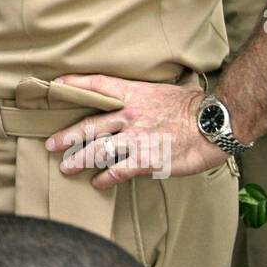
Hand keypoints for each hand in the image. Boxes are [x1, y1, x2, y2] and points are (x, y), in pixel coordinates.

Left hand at [44, 74, 226, 186]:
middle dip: (68, 135)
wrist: (215, 123)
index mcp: (135, 94)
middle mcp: (131, 115)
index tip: (55, 85)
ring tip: (67, 167)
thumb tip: (135, 101)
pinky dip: (105, 178)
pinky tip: (98, 182)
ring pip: (99, 150)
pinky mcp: (147, 160)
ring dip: (80, 159)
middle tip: (50, 144)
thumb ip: (145, 98)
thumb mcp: (165, 92)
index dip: (75, 84)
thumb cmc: (194, 108)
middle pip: (90, 125)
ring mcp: (137, 138)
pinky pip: (118, 171)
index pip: (98, 84)